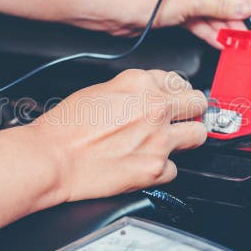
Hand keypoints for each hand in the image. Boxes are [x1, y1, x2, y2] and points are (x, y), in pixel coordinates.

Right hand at [0, 68, 207, 250]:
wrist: (51, 158)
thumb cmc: (64, 128)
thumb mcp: (99, 91)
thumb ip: (132, 91)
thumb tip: (148, 96)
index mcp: (139, 83)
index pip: (178, 80)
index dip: (175, 92)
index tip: (174, 100)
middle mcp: (154, 107)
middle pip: (197, 103)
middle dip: (191, 111)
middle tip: (184, 118)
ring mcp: (158, 139)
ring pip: (199, 135)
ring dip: (188, 139)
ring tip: (174, 143)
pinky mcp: (156, 168)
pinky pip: (176, 169)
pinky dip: (163, 170)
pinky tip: (146, 166)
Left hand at [112, 0, 250, 47]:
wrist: (113, 12)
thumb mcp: (187, 3)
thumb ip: (218, 7)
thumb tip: (242, 7)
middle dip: (229, 14)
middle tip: (245, 29)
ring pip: (204, 9)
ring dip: (219, 25)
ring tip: (235, 38)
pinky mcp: (168, 8)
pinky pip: (193, 17)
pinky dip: (204, 28)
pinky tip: (218, 39)